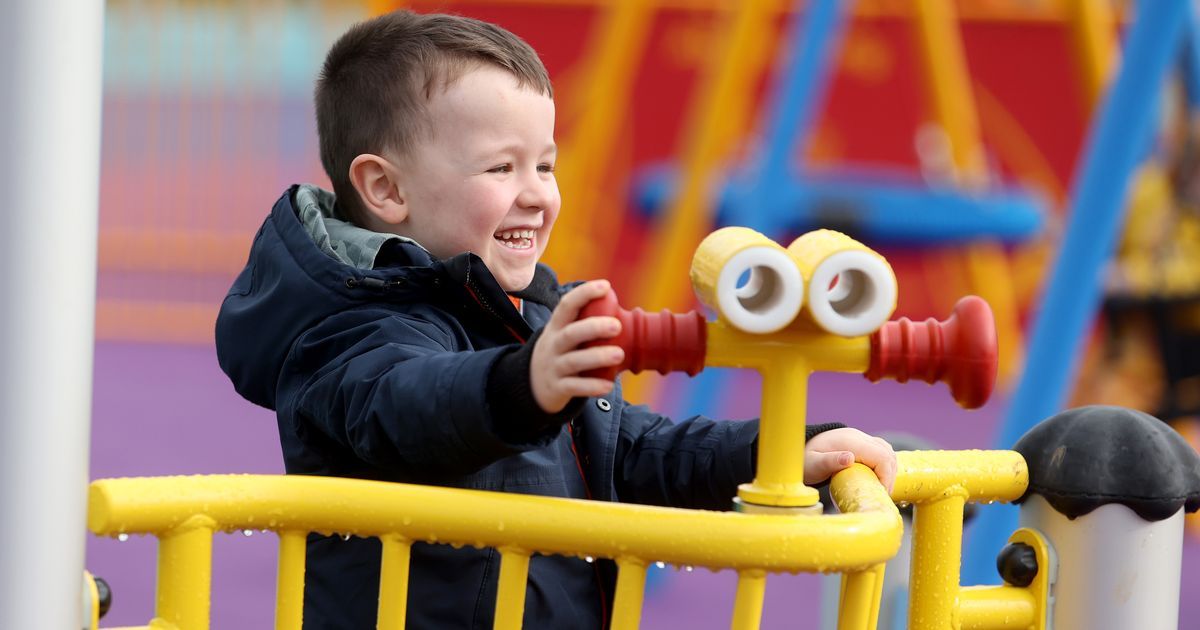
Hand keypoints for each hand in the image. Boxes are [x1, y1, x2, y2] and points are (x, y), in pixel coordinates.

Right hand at [530, 280, 624, 412]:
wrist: (533, 384)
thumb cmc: (562, 352)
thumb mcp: (565, 335)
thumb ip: (588, 325)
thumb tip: (630, 316)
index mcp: (557, 326)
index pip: (567, 305)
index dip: (584, 294)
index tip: (605, 286)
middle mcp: (553, 345)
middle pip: (570, 334)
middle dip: (593, 328)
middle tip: (616, 326)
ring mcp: (553, 367)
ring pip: (573, 361)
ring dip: (597, 357)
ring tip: (619, 354)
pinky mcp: (557, 388)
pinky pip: (574, 387)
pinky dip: (591, 386)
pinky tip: (608, 386)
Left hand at [803, 428, 896, 492]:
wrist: (798, 449)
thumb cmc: (804, 459)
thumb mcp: (814, 463)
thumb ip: (830, 461)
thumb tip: (849, 458)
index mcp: (850, 441)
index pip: (881, 456)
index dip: (887, 476)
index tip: (881, 493)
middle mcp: (858, 437)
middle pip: (888, 454)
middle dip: (890, 476)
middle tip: (881, 496)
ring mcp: (860, 440)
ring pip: (886, 452)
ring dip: (889, 471)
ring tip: (880, 489)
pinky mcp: (860, 445)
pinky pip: (880, 453)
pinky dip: (884, 466)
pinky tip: (878, 480)